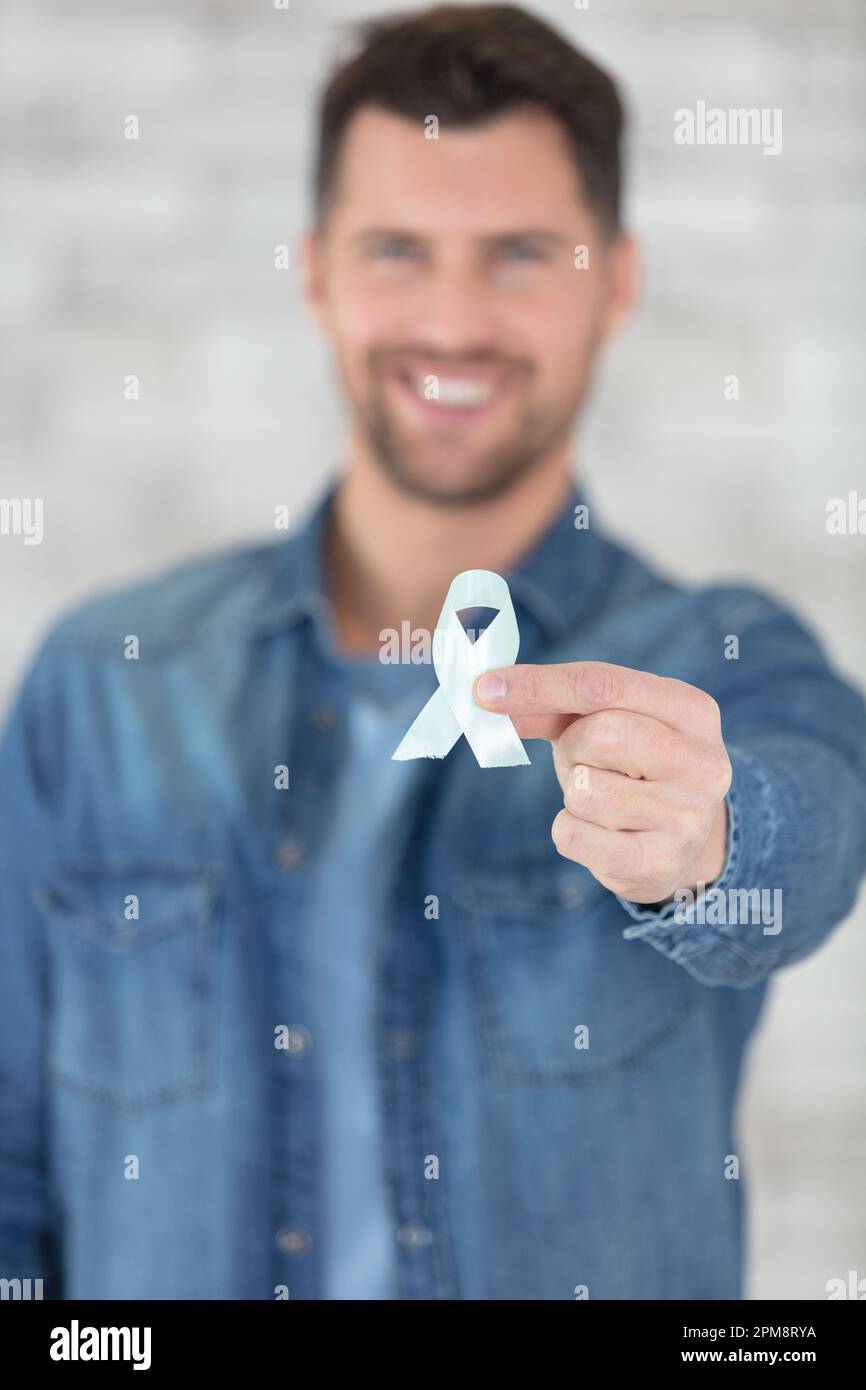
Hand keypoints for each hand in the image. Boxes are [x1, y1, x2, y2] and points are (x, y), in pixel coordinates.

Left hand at [473, 661, 731, 904]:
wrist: (685, 841)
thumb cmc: (635, 768)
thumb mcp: (605, 723)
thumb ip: (553, 706)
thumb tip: (490, 694)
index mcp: (692, 711)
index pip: (604, 685)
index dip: (538, 685)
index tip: (483, 689)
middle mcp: (704, 763)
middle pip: (599, 735)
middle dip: (574, 748)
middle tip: (589, 763)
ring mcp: (687, 818)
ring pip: (584, 790)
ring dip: (575, 794)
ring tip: (605, 800)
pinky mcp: (659, 863)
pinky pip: (573, 836)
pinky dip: (570, 830)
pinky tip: (603, 832)